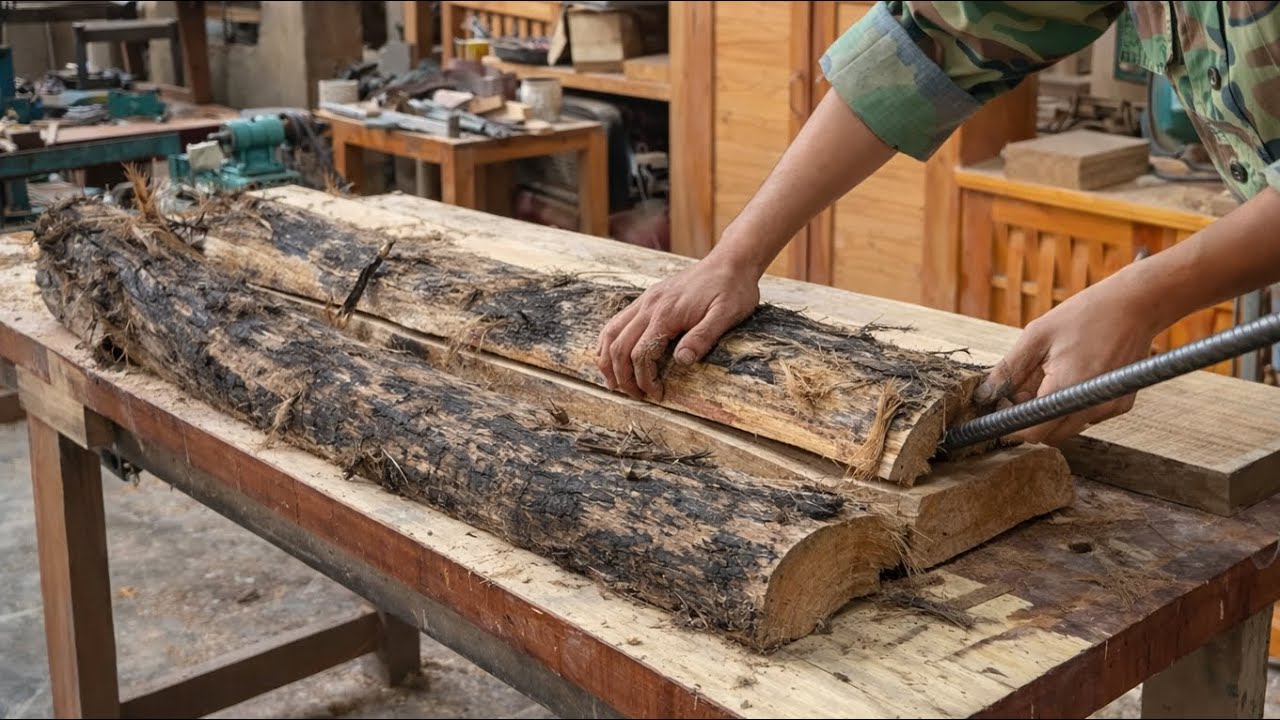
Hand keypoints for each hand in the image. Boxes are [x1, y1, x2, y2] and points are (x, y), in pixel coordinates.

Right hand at [596, 255, 759, 400]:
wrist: (730, 262)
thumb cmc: (732, 290)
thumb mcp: (726, 315)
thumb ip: (702, 337)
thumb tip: (681, 361)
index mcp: (666, 314)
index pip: (641, 354)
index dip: (644, 379)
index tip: (656, 395)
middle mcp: (649, 306)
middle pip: (619, 346)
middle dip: (622, 376)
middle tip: (635, 396)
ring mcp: (646, 301)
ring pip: (611, 332)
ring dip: (608, 360)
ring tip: (614, 382)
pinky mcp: (648, 298)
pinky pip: (618, 321)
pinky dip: (609, 341)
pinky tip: (612, 354)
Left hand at [974, 283, 1158, 445]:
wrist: (1135, 305)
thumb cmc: (1085, 315)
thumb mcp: (1037, 336)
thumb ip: (1008, 369)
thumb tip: (985, 395)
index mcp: (1067, 389)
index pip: (1034, 432)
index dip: (1014, 423)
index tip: (1004, 406)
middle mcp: (1091, 405)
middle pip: (1050, 434)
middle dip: (1031, 417)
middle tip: (1025, 387)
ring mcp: (1109, 408)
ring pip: (1068, 427)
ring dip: (1052, 412)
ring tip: (1050, 375)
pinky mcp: (1121, 404)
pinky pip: (1087, 417)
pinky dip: (1073, 405)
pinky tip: (1074, 376)